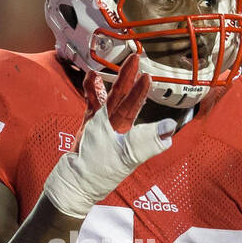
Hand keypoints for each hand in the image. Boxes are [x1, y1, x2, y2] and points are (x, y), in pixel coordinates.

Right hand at [42, 56, 175, 218]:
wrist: (71, 185)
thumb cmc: (97, 173)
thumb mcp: (124, 157)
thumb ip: (146, 142)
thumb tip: (170, 130)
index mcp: (128, 137)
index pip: (135, 109)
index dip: (140, 93)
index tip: (148, 76)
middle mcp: (117, 130)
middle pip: (123, 99)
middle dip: (128, 78)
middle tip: (135, 57)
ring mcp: (101, 128)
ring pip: (106, 100)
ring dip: (108, 83)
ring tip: (108, 66)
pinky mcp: (88, 129)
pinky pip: (91, 107)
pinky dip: (91, 93)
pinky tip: (90, 78)